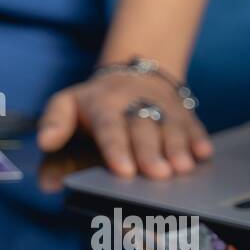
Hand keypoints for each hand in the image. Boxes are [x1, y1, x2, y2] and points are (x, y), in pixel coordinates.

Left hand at [37, 71, 213, 178]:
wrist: (132, 74)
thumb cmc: (95, 102)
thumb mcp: (66, 103)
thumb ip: (54, 124)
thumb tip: (45, 143)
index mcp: (102, 104)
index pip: (109, 126)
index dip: (116, 148)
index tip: (123, 170)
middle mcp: (134, 103)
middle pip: (143, 127)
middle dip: (151, 151)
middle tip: (158, 175)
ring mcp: (161, 105)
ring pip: (170, 125)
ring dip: (177, 147)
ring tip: (182, 169)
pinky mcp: (183, 111)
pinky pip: (193, 123)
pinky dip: (199, 138)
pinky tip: (204, 154)